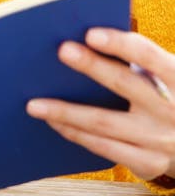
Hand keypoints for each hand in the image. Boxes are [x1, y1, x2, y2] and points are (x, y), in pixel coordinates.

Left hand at [26, 29, 174, 180]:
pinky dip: (76, 134)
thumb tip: (82, 38)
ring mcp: (159, 140)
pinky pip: (104, 148)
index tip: (90, 33)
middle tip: (61, 50)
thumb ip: (136, 59)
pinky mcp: (148, 163)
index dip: (120, 43)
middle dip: (91, 66)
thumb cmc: (168, 92)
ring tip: (34, 103)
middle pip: (124, 84)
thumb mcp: (165, 74)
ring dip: (66, 111)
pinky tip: (54, 122)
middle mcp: (171, 110)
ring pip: (105, 123)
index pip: (148, 56)